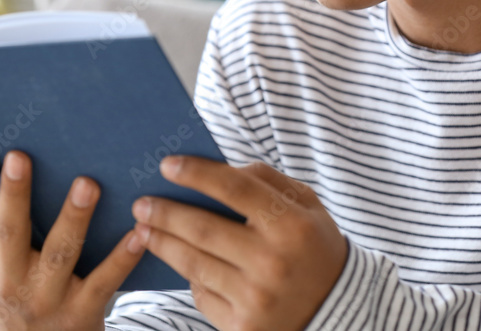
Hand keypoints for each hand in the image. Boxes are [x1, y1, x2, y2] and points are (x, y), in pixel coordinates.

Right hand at [0, 148, 145, 330]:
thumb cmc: (12, 293)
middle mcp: (11, 282)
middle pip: (10, 233)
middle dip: (13, 195)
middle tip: (19, 156)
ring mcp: (48, 298)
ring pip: (61, 253)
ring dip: (74, 217)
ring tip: (87, 184)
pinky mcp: (83, 311)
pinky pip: (104, 281)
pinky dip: (122, 257)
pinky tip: (138, 232)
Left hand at [131, 156, 346, 330]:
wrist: (338, 310)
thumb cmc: (314, 247)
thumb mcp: (307, 206)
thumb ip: (267, 181)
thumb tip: (220, 167)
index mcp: (291, 225)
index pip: (235, 189)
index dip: (197, 174)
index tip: (167, 165)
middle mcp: (272, 263)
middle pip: (204, 229)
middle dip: (165, 213)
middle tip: (141, 203)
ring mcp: (256, 298)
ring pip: (194, 264)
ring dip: (162, 243)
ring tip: (143, 228)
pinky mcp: (242, 326)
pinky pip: (202, 295)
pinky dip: (188, 276)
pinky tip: (178, 261)